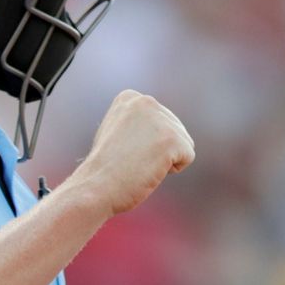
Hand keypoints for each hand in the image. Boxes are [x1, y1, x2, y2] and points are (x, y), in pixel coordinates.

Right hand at [72, 90, 193, 216]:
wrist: (96, 187)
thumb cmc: (104, 169)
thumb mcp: (117, 132)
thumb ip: (138, 123)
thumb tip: (156, 129)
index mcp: (131, 98)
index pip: (161, 120)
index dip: (147, 142)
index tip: (124, 149)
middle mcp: (146, 101)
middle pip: (176, 130)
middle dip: (158, 150)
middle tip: (132, 159)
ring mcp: (160, 119)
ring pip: (184, 143)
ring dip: (165, 160)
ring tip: (139, 163)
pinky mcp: (171, 138)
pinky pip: (188, 157)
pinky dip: (173, 169)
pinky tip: (150, 169)